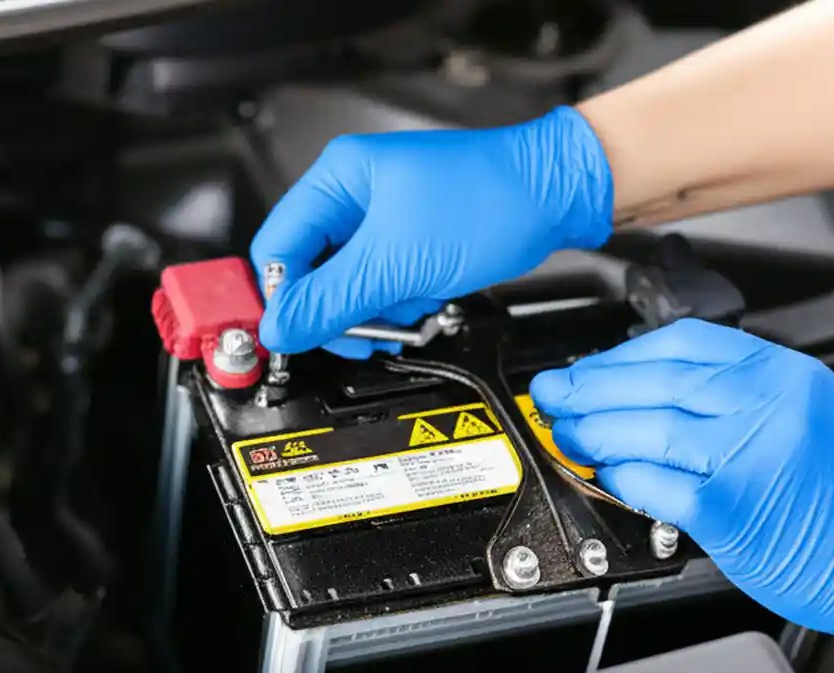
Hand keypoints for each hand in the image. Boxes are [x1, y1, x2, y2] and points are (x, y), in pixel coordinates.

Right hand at [251, 106, 612, 358]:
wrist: (556, 195)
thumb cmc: (490, 200)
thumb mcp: (396, 262)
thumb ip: (331, 301)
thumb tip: (281, 329)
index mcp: (336, 179)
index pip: (277, 248)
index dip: (285, 296)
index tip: (302, 333)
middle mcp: (353, 195)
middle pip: (312, 272)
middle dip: (341, 308)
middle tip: (365, 331)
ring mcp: (383, 218)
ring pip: (351, 285)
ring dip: (379, 308)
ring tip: (412, 304)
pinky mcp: (411, 239)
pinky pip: (385, 283)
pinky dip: (404, 300)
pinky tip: (429, 295)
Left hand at [530, 319, 833, 664]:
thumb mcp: (804, 410)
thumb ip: (734, 394)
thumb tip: (645, 392)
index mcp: (780, 372)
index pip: (679, 343)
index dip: (617, 355)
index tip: (583, 367)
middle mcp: (765, 403)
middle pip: (652, 380)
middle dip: (588, 387)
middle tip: (550, 395)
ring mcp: (749, 452)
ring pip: (647, 426)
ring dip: (591, 429)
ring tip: (563, 433)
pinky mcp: (732, 506)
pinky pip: (657, 482)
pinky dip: (621, 475)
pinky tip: (603, 472)